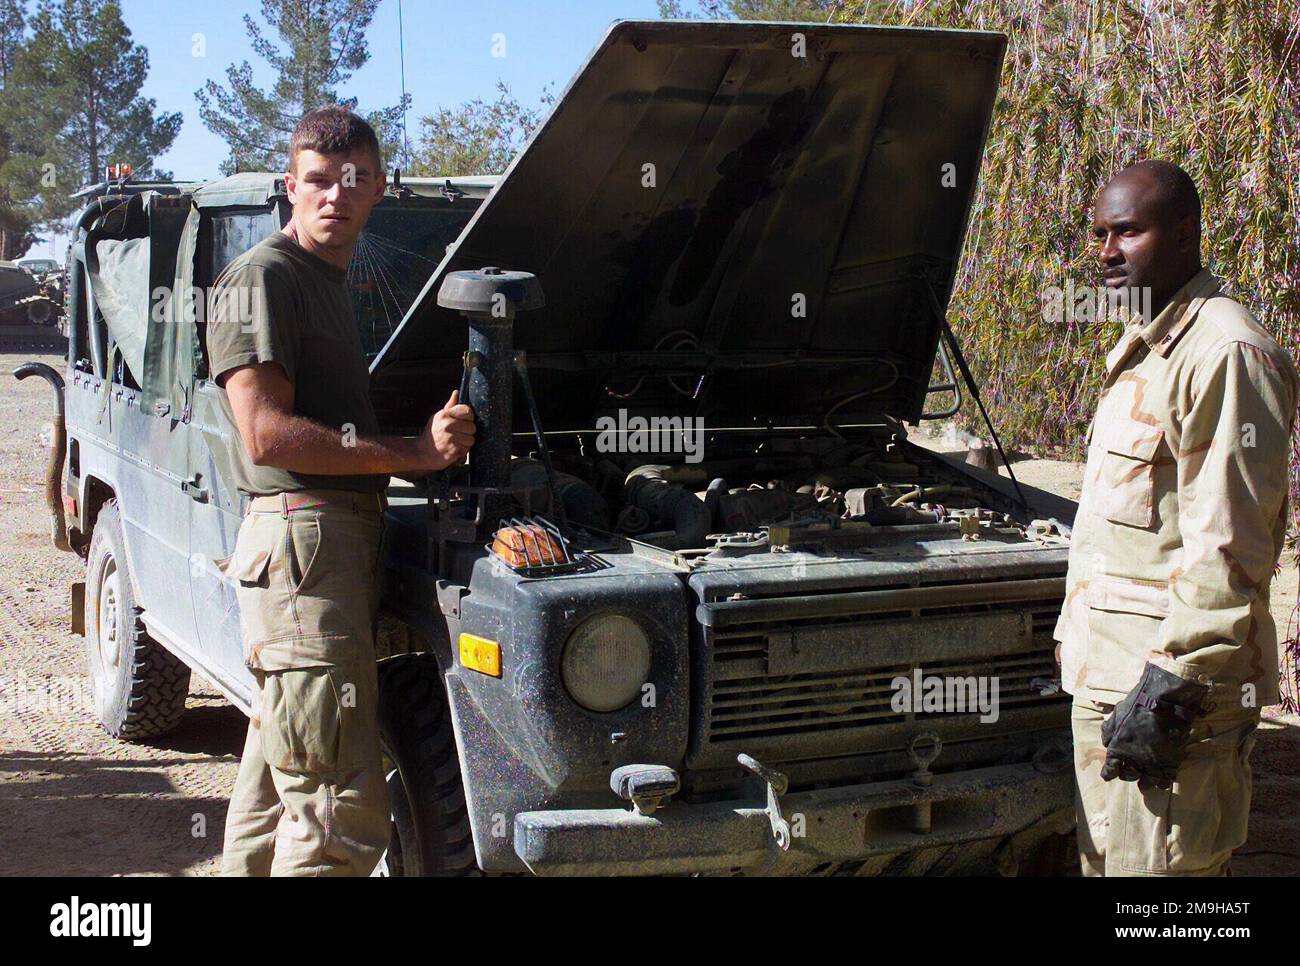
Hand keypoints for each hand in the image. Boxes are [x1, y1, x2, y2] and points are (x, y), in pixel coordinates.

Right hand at [421, 389, 475, 470]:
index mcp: (445, 415)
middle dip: (467, 432)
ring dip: (465, 442)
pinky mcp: (453, 451)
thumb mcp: (438, 417)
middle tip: (458, 434)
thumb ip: (450, 406)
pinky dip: (462, 451)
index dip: (468, 417)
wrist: (421, 452)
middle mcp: (448, 425)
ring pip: (471, 439)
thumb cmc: (432, 433)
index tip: (464, 421)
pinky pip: (467, 449)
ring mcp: (451, 439)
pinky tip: (453, 449)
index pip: (467, 411)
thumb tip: (457, 392)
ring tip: (455, 442)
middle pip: (472, 427)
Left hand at [1100, 662, 1209, 787]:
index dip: (1109, 774)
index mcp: (1118, 749)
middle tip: (1130, 772)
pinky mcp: (1171, 761)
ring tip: (1145, 783)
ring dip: (1145, 782)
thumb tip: (1107, 743)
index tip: (1108, 775)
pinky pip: (1166, 779)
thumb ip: (1108, 732)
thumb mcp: (1115, 717)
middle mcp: (1135, 760)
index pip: (1111, 770)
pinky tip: (1161, 780)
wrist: (1163, 703)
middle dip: (1128, 775)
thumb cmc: (1136, 706)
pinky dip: (1163, 781)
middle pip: (1129, 776)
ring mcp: (1154, 762)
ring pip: (1148, 781)